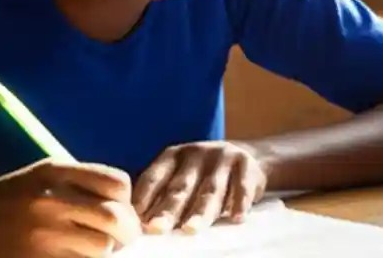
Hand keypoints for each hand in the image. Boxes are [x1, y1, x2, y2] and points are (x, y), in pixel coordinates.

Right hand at [0, 159, 141, 257]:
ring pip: (102, 248)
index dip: (126, 200)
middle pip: (114, 217)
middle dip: (127, 232)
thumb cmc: (10, 196)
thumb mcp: (43, 175)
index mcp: (56, 171)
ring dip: (108, 252)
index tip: (120, 210)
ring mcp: (43, 233)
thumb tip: (128, 207)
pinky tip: (81, 257)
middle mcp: (51, 199)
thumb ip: (82, 183)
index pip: (116, 183)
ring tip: (100, 250)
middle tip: (124, 239)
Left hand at [132, 142, 267, 234]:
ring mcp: (221, 157)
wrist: (247, 155)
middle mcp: (195, 153)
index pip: (154, 177)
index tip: (136, 221)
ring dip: (200, 211)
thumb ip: (162, 194)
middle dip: (168, 209)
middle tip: (156, 229)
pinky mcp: (245, 163)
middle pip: (180, 186)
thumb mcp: (180, 175)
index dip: (144, 199)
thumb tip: (137, 224)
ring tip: (190, 230)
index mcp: (173, 156)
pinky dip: (240, 202)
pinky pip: (242, 185)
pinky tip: (236, 218)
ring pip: (210, 189)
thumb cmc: (203, 175)